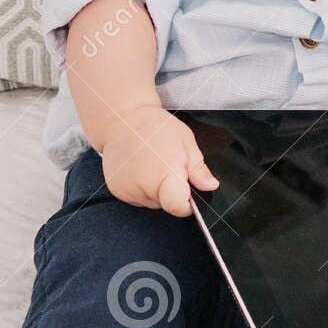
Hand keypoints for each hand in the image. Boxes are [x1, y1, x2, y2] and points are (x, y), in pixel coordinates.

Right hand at [100, 103, 218, 216]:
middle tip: (167, 167)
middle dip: (171, 191)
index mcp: (164, 173)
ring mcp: (127, 190)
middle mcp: (143, 186)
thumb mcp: (186, 142)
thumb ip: (198, 169)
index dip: (186, 204)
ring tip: (151, 166)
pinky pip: (136, 197)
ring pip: (151, 202)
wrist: (123, 119)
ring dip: (155, 190)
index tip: (188, 194)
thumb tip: (210, 185)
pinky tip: (140, 170)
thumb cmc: (155, 127)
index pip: (178, 207)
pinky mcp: (116, 190)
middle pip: (166, 205)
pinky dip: (141, 188)